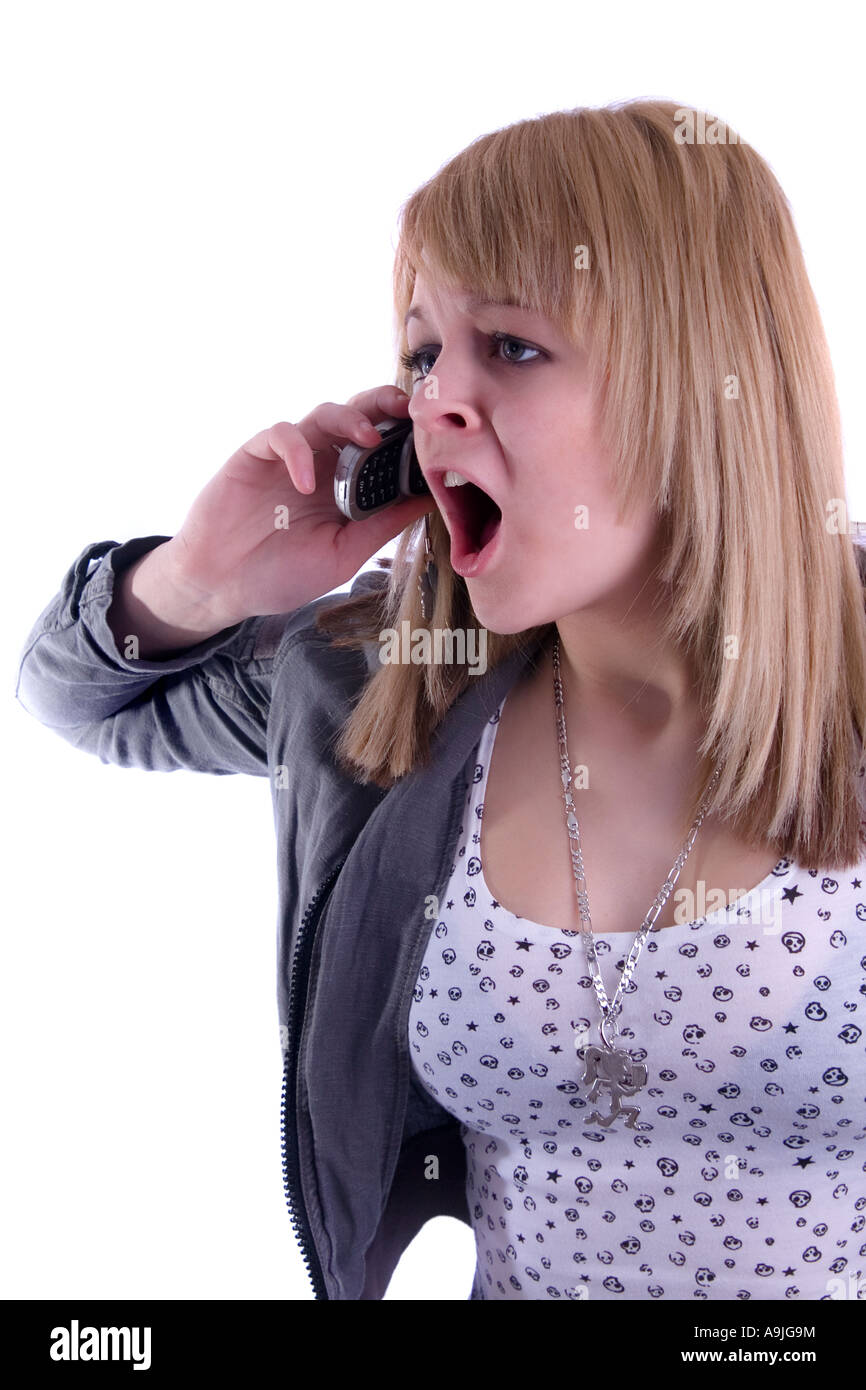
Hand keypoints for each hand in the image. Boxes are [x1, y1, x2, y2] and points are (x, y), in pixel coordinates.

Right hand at [161, 384, 434, 623]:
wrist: (221, 587)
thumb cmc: (281, 574)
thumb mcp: (344, 555)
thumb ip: (383, 526)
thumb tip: (430, 500)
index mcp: (349, 486)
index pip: (385, 446)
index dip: (408, 436)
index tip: (435, 438)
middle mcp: (324, 464)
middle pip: (359, 415)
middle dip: (386, 405)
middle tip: (408, 412)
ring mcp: (290, 458)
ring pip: (325, 414)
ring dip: (351, 418)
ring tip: (369, 439)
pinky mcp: (255, 455)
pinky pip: (281, 435)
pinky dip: (298, 452)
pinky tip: (306, 484)